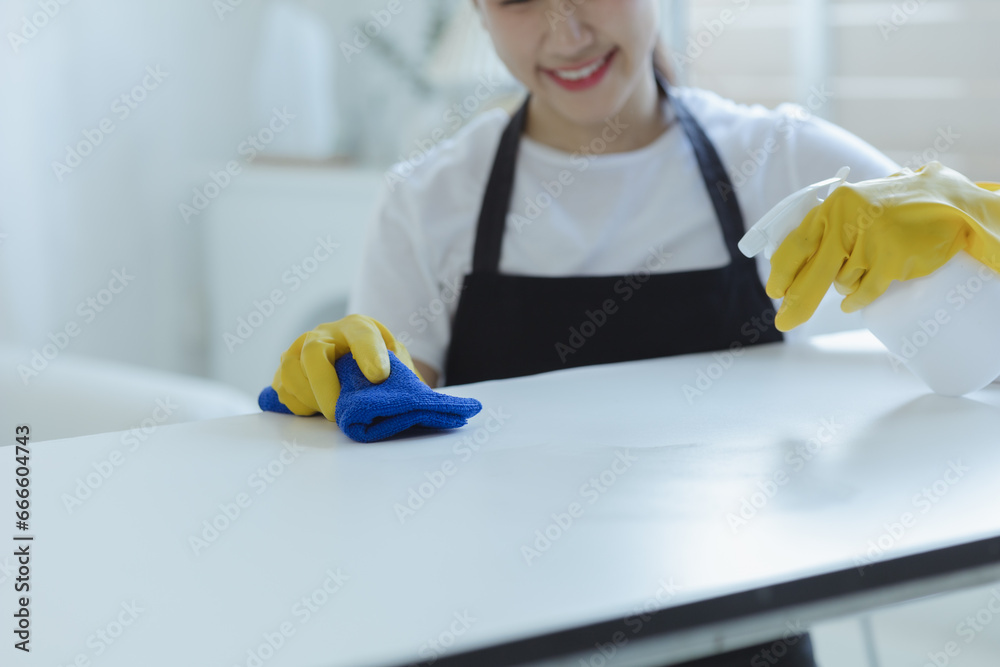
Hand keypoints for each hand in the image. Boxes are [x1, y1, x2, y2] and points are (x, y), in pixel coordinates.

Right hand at [271, 314, 421, 420]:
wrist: (352, 357)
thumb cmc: (376, 361)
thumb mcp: (395, 361)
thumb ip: (397, 370)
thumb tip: (392, 388)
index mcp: (357, 328)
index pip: (362, 336)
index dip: (369, 356)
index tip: (379, 376)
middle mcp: (325, 333)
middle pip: (313, 352)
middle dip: (324, 387)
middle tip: (337, 413)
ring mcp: (300, 347)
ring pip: (291, 372)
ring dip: (310, 399)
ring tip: (330, 409)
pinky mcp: (286, 366)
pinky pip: (282, 388)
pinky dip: (299, 404)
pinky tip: (316, 406)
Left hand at [767, 162, 999, 329]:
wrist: (948, 202)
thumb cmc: (897, 209)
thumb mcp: (856, 208)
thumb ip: (829, 230)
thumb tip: (796, 268)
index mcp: (833, 207)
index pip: (796, 244)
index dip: (783, 271)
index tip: (775, 290)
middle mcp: (846, 222)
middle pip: (812, 273)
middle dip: (797, 301)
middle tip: (784, 321)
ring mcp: (869, 241)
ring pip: (840, 282)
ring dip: (846, 286)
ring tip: (868, 266)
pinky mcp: (890, 259)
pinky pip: (863, 292)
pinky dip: (857, 300)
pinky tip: (852, 303)